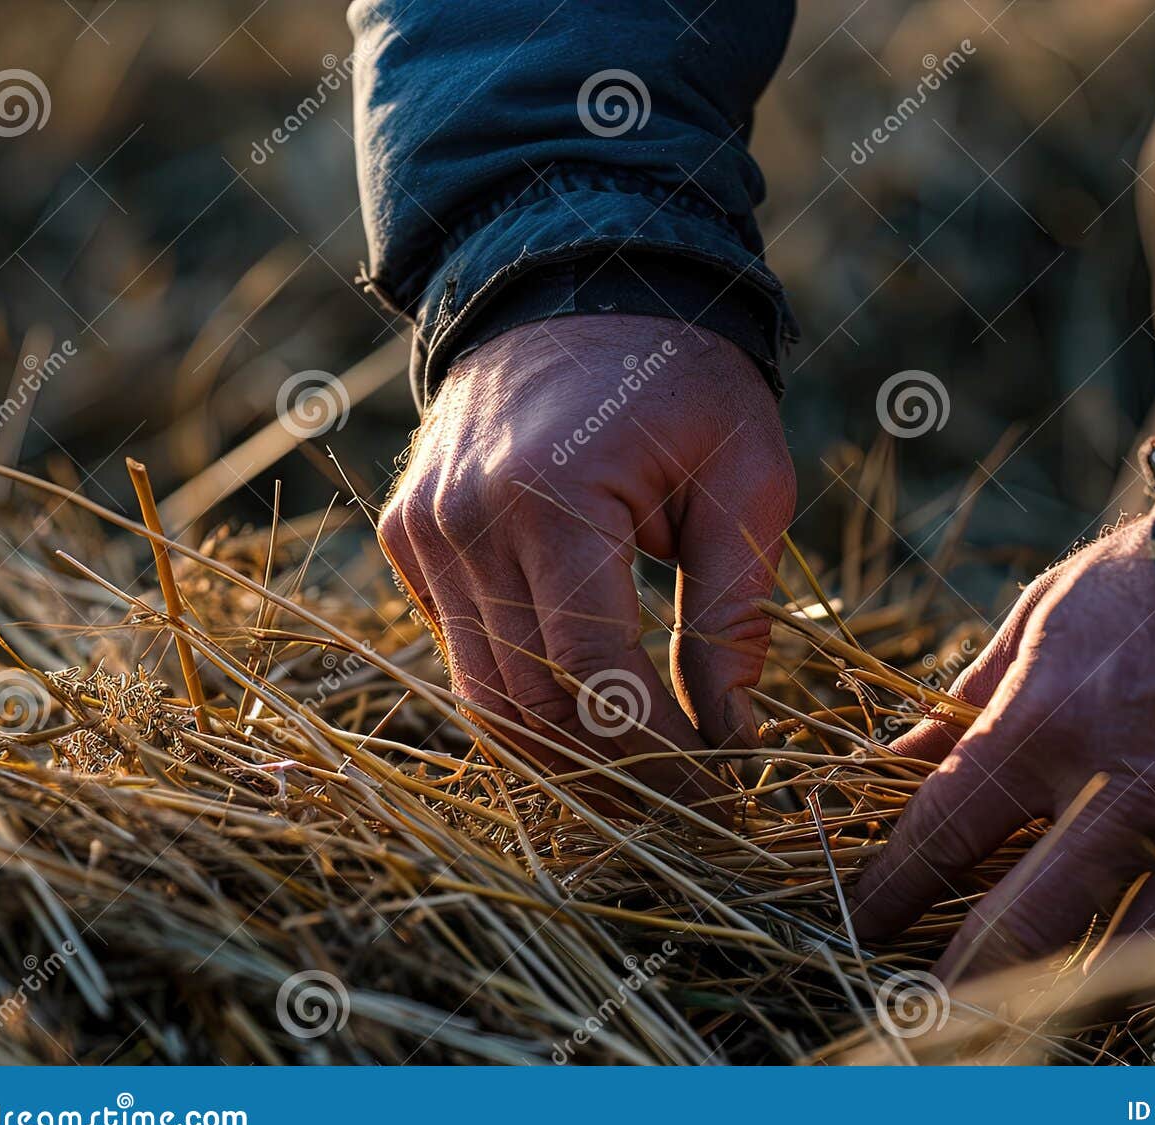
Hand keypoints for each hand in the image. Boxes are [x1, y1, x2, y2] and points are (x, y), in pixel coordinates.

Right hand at [378, 314, 793, 807]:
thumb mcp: (745, 481)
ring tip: (641, 778)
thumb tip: (732, 737)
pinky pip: (459, 651)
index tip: (718, 794)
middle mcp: (466, 522)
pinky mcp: (409, 538)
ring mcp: (423, 532)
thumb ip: (733, 613)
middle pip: (526, 704)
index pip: (594, 675)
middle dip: (609, 775)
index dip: (656, 755)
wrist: (579, 288)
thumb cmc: (683, 382)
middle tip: (684, 808)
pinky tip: (587, 708)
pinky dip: (521, 696)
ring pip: (480, 696)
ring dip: (561, 752)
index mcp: (553, 496)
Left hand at [849, 512, 1154, 978]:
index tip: (866, 922)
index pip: (941, 835)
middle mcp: (1126, 797)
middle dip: (961, 985)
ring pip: (1130, 966)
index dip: (889, 891)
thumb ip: (970, 695)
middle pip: (1020, 930)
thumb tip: (896, 757)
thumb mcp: (1048, 614)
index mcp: (1050, 726)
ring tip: (1043, 1015)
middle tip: (928, 1016)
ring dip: (1078, 997)